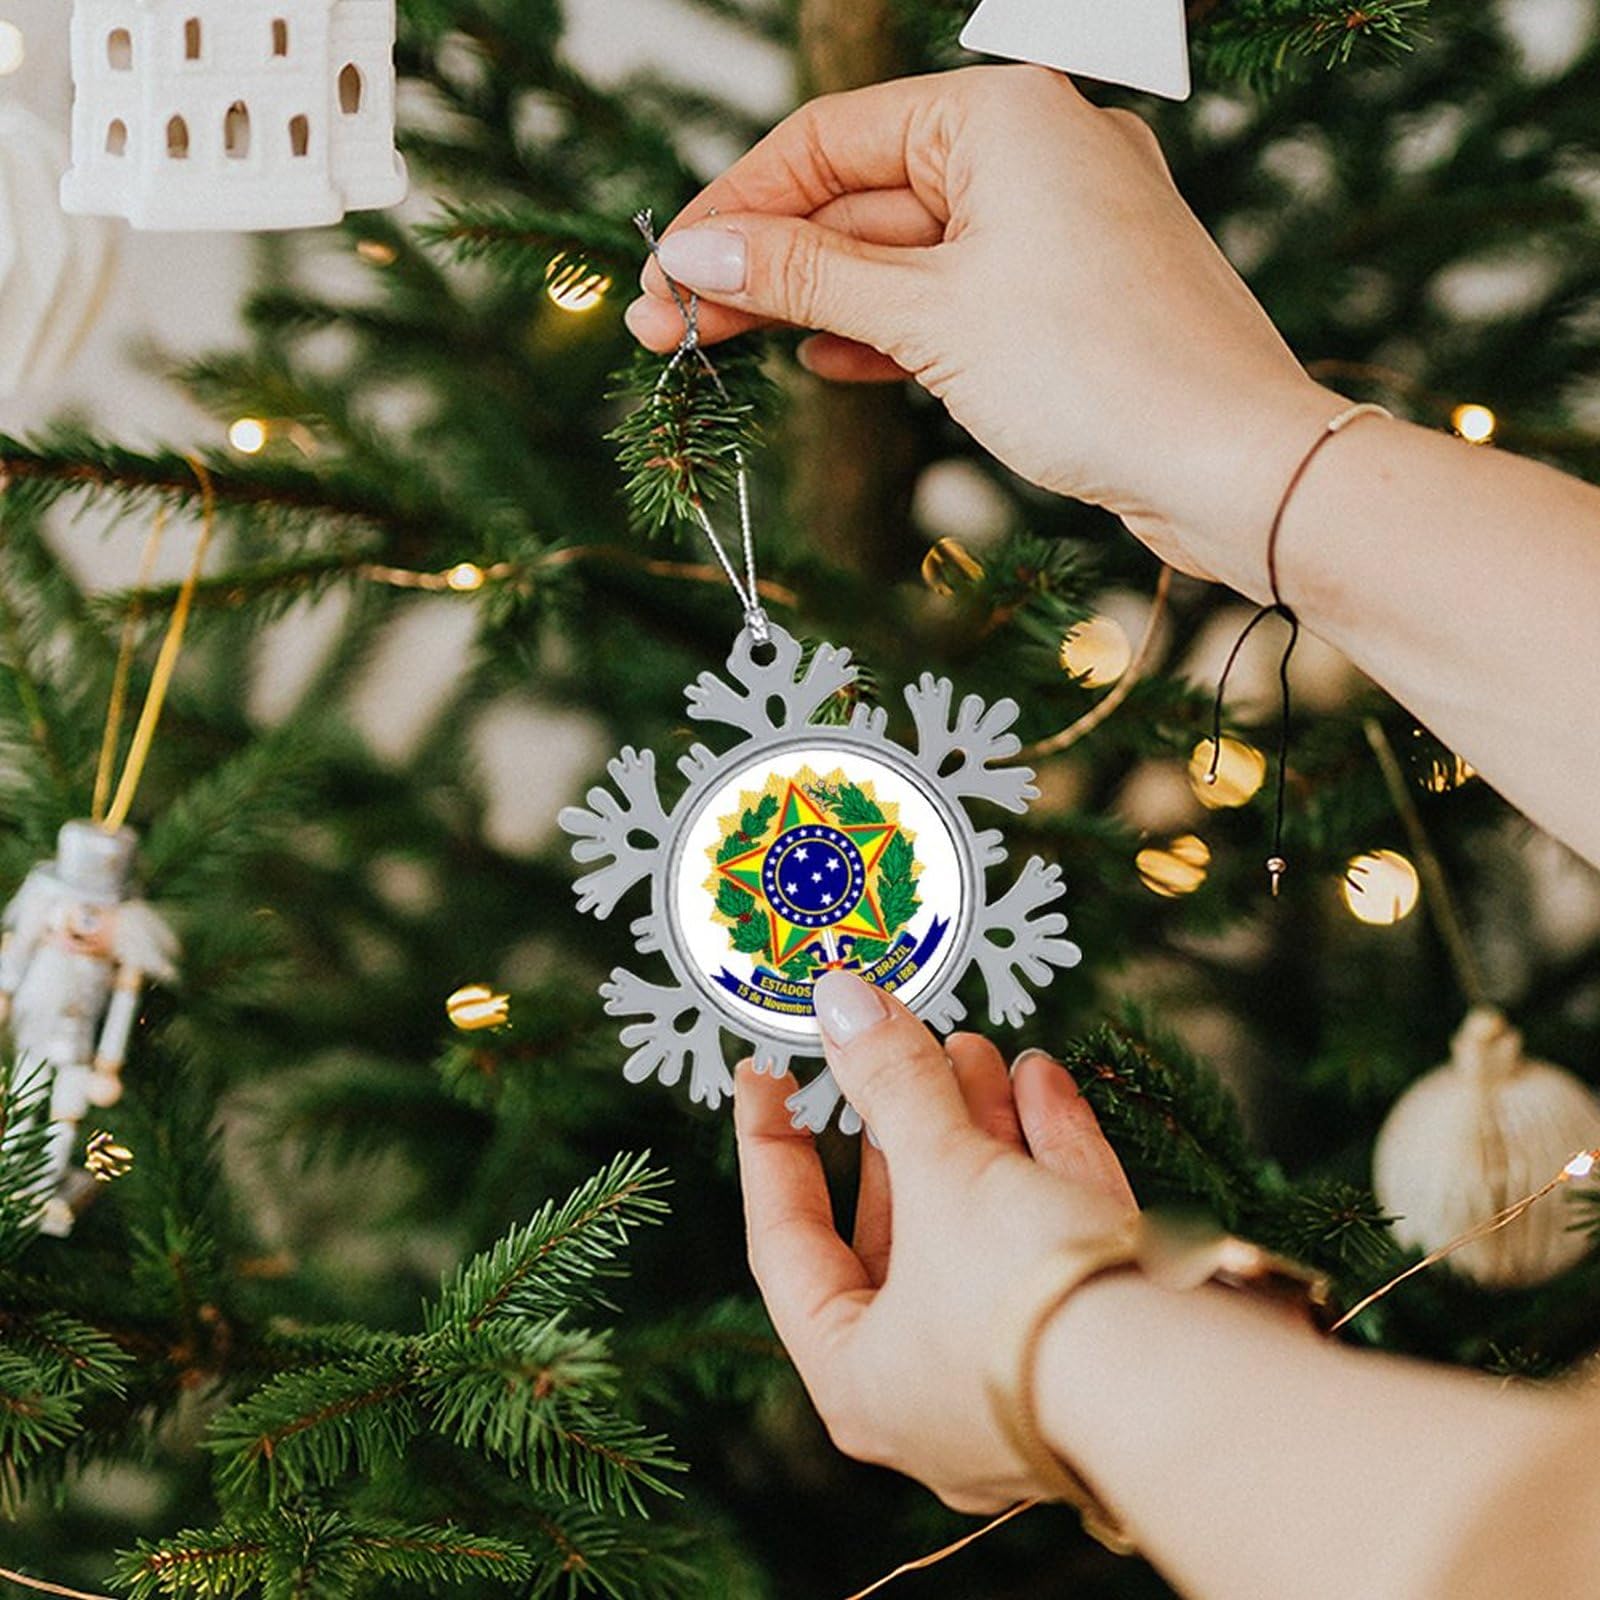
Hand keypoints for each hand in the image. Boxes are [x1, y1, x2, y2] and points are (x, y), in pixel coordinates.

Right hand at [626, 66, 1344, 603]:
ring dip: (815, 303)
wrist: (1235, 467)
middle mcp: (1034, 148)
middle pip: (860, 201)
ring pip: (905, 255)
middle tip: (670, 330)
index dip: (735, 209)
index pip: (829, 141)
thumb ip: (804, 278)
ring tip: (722, 350)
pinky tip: (825, 360)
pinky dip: (890, 328)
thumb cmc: (1098, 373)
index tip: (668, 272)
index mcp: (1002, 113)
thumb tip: (697, 256)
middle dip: (763, 269)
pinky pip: (956, 297)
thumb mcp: (928, 316)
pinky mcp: (1070, 295)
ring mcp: (1057, 224)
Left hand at [735, 969, 1135, 1512]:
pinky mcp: (1102, 1347)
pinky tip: (1040, 1079)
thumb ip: (890, 1080)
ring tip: (972, 1044)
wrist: (1193, 1391)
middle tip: (898, 1043)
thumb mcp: (943, 1174)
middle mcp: (933, 1390)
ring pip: (981, 1229)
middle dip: (904, 1124)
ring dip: (977, 1129)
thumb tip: (839, 996)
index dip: (772, 1147)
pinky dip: (1044, 1156)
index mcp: (858, 1378)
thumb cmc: (1027, 1303)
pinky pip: (1053, 1241)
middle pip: (898, 1230)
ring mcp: (1026, 1373)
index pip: (788, 1242)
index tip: (766, 1073)